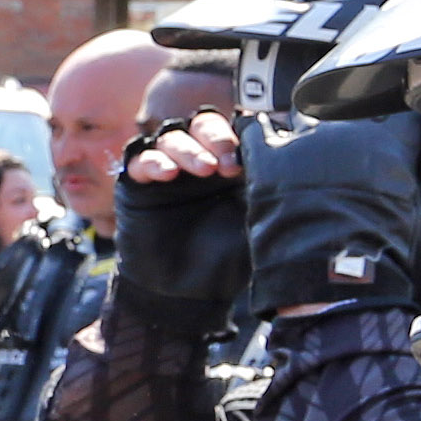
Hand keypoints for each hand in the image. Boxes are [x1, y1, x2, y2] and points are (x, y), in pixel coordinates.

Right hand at [112, 112, 252, 322]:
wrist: (184, 296)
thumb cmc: (225, 263)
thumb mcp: (256, 225)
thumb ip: (265, 192)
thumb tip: (283, 161)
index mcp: (229, 166)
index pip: (233, 131)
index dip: (239, 137)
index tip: (246, 162)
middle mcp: (198, 161)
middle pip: (201, 124)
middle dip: (214, 136)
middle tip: (225, 164)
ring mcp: (167, 170)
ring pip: (170, 135)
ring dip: (187, 148)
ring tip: (202, 171)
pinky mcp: (137, 185)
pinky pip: (138, 160)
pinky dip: (152, 162)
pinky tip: (167, 175)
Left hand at [241, 111, 420, 318]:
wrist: (335, 274)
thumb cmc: (386, 255)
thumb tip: (420, 177)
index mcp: (391, 143)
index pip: (401, 114)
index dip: (398, 122)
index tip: (395, 133)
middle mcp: (348, 130)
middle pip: (349, 108)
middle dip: (350, 122)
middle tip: (345, 148)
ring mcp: (305, 140)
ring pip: (303, 112)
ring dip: (304, 126)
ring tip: (302, 146)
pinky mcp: (268, 157)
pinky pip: (254, 128)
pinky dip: (257, 131)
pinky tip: (260, 137)